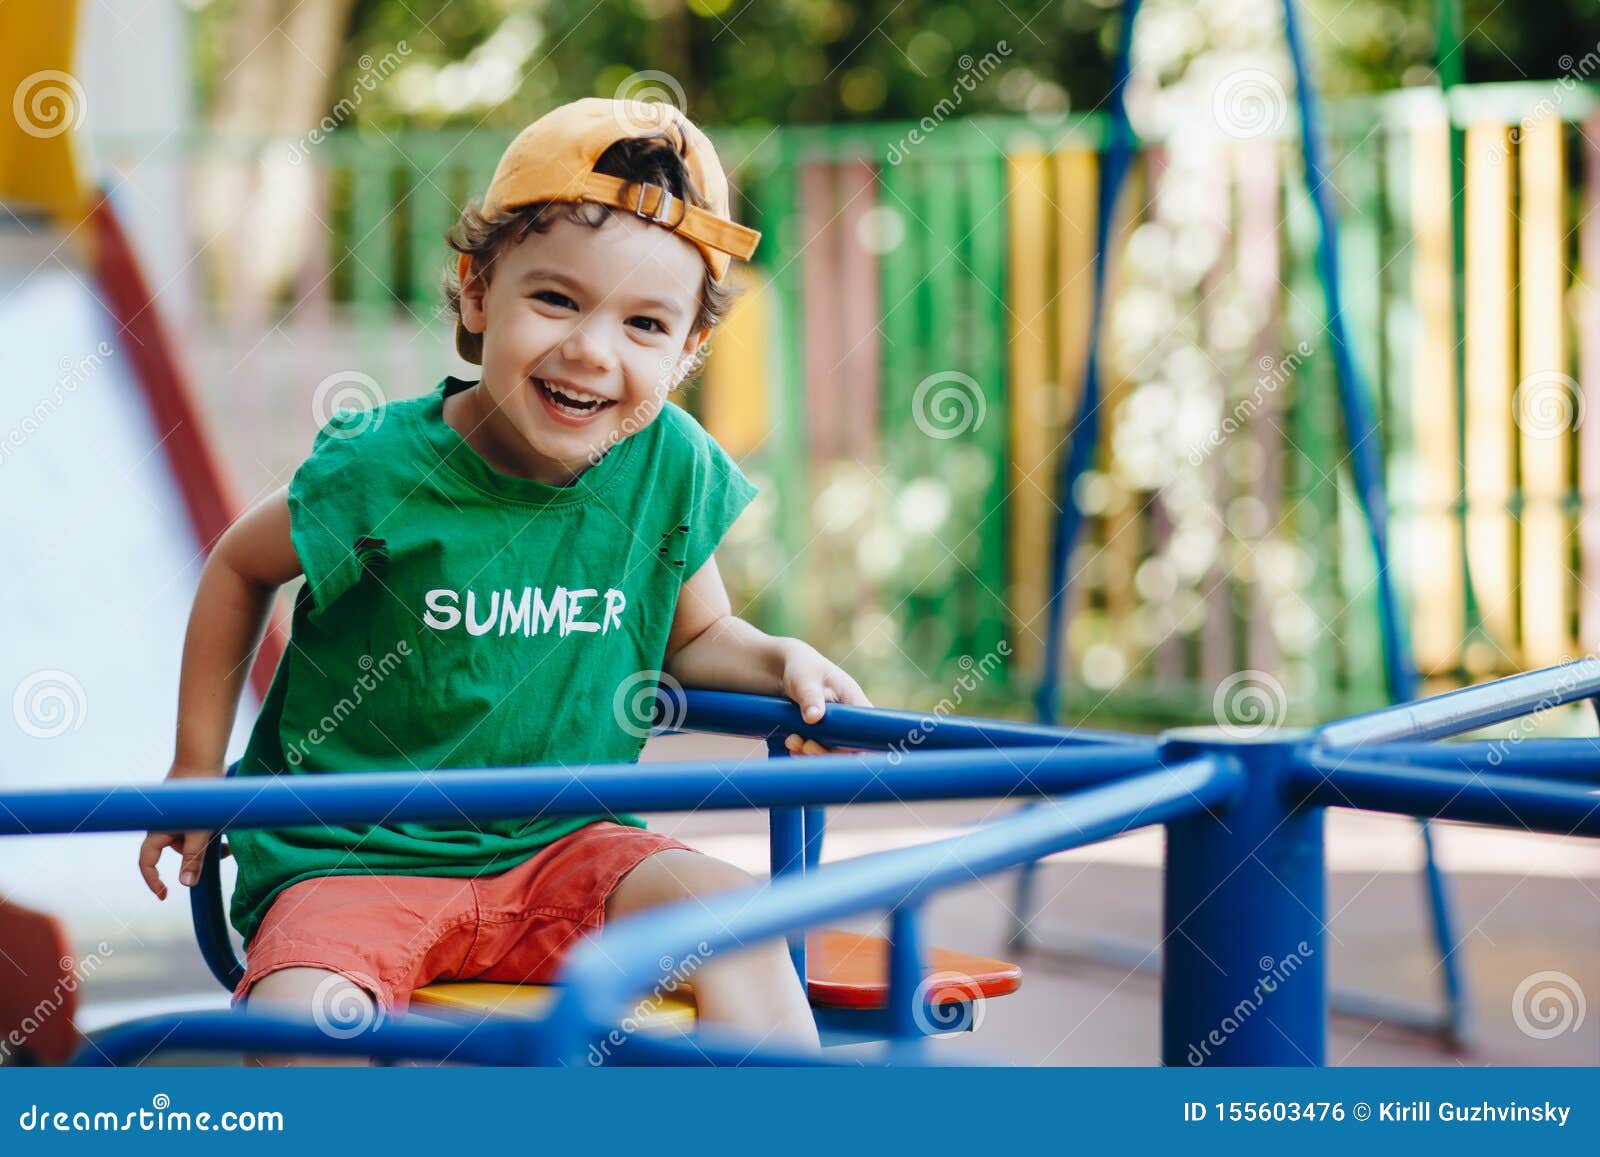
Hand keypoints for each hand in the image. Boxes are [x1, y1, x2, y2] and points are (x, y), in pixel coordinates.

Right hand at [137, 762, 225, 899]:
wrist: (203, 759)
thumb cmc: (198, 796)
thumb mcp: (200, 831)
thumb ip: (194, 858)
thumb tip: (187, 884)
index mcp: (157, 832)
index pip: (147, 863)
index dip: (153, 881)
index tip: (164, 895)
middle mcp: (163, 826)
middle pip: (178, 851)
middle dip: (199, 855)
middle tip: (225, 851)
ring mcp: (175, 817)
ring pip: (191, 839)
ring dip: (208, 842)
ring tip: (229, 837)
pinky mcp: (187, 809)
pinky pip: (197, 827)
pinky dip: (210, 830)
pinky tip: (226, 826)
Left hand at [779, 641, 871, 755]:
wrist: (779, 668)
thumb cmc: (800, 666)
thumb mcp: (805, 678)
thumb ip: (810, 696)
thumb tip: (814, 717)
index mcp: (853, 700)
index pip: (865, 728)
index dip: (855, 744)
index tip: (834, 749)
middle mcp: (846, 717)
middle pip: (847, 745)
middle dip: (826, 751)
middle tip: (805, 746)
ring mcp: (832, 726)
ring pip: (829, 750)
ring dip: (811, 753)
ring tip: (792, 742)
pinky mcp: (817, 732)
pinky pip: (815, 749)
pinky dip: (802, 752)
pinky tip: (791, 746)